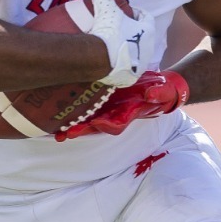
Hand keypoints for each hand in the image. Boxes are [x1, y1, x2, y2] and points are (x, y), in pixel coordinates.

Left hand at [55, 70, 188, 140]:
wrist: (158, 88)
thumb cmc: (162, 92)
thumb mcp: (164, 92)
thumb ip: (159, 94)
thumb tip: (151, 96)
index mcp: (129, 115)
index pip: (116, 123)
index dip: (107, 124)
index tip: (98, 123)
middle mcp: (115, 115)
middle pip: (96, 126)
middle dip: (82, 130)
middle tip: (66, 133)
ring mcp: (106, 109)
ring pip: (87, 120)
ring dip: (72, 127)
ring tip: (56, 133)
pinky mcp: (100, 100)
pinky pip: (84, 108)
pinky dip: (72, 113)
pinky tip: (56, 115)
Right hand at [87, 0, 150, 87]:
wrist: (100, 59)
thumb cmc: (109, 32)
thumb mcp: (105, 9)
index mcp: (148, 31)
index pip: (146, 17)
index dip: (137, 12)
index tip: (128, 11)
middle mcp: (149, 50)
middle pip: (143, 37)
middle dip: (133, 32)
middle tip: (119, 27)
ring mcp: (140, 66)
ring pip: (136, 54)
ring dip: (128, 49)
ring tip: (114, 45)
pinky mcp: (130, 78)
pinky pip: (127, 69)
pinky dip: (122, 65)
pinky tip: (111, 61)